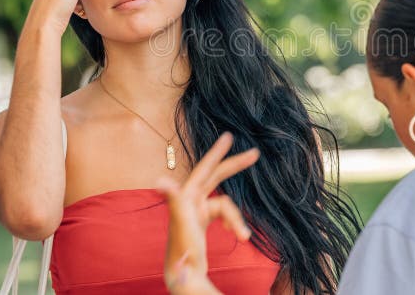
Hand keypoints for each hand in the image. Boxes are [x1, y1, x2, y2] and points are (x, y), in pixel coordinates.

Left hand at [157, 132, 259, 294]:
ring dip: (236, 220)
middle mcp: (190, 202)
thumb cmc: (183, 256)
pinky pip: (222, 214)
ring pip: (224, 205)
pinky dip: (232, 222)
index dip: (217, 153)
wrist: (183, 279)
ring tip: (244, 237)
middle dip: (234, 166)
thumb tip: (160, 181)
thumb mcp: (182, 226)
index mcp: (187, 198)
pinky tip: (237, 234)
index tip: (228, 136)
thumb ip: (174, 202)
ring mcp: (196, 212)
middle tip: (254, 153)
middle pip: (216, 178)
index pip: (204, 169)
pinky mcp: (201, 222)